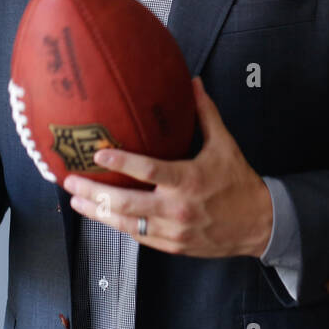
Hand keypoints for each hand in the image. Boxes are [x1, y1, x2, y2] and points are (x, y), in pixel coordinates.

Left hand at [64, 76, 273, 258]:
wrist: (258, 224)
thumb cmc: (238, 182)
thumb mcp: (224, 144)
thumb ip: (205, 113)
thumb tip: (194, 82)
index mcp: (188, 180)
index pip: (149, 170)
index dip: (122, 161)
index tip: (98, 152)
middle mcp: (177, 208)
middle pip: (126, 202)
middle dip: (94, 191)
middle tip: (71, 181)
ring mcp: (173, 230)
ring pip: (126, 223)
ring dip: (97, 212)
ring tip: (76, 200)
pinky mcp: (171, 246)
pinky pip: (138, 235)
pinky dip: (117, 225)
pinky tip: (101, 215)